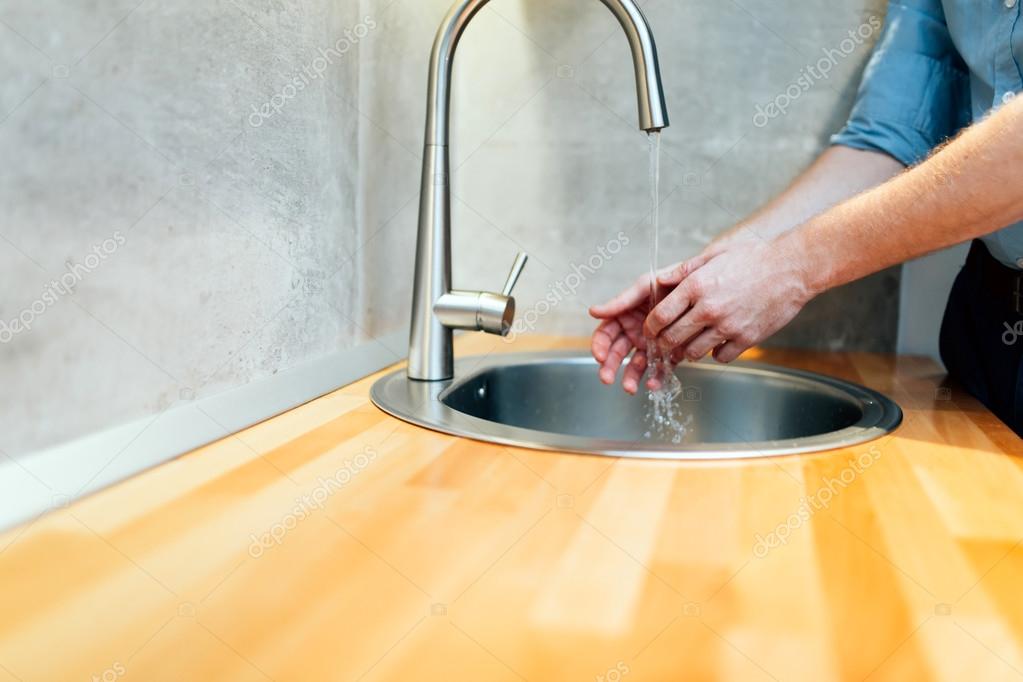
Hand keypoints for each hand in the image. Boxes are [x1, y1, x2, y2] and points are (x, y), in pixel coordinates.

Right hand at [588, 266, 691, 393]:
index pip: (606, 334)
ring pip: (637, 364)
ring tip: (629, 388)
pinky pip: (660, 368)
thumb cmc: (670, 281)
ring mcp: (651, 344)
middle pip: (617, 353)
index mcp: (625, 316)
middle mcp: (635, 331)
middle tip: (606, 378)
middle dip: (610, 367)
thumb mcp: (644, 287)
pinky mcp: (669, 353)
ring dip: (630, 377)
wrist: (703, 287)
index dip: (600, 346)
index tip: (599, 356)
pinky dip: (655, 378)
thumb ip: (621, 301)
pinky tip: (652, 383)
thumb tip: (593, 311)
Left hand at [644, 235, 816, 362]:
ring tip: (692, 342)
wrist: (793, 267)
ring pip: (694, 353)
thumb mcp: (715, 255)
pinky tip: (718, 342)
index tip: (651, 330)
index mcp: (696, 286)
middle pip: (672, 338)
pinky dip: (716, 353)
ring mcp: (728, 326)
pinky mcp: (747, 339)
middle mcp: (709, 309)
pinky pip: (721, 357)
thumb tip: (660, 279)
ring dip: (689, 350)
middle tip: (666, 341)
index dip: (650, 327)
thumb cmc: (755, 258)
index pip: (660, 316)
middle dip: (664, 343)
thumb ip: (684, 270)